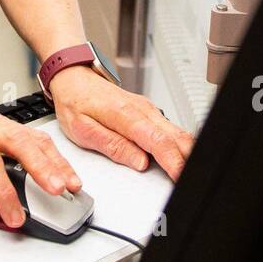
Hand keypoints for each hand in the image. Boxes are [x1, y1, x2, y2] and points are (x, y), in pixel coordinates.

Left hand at [48, 65, 193, 179]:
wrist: (74, 79)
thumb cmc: (75, 102)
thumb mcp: (83, 130)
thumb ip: (113, 146)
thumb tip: (140, 162)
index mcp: (126, 114)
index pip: (158, 141)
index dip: (173, 161)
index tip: (179, 177)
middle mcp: (143, 110)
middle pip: (176, 136)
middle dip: (187, 160)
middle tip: (188, 182)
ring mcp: (149, 110)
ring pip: (178, 132)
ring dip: (186, 153)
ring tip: (186, 174)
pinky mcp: (149, 113)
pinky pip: (172, 130)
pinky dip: (180, 146)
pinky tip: (181, 159)